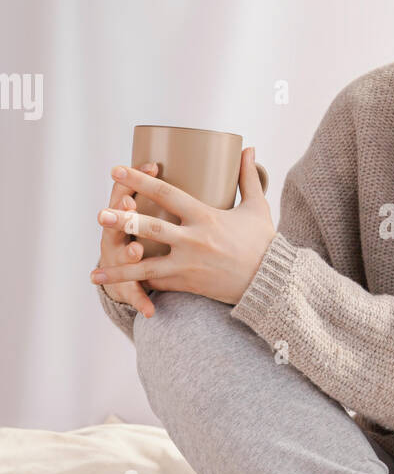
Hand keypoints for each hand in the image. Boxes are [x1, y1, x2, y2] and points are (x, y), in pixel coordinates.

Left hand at [90, 147, 276, 306]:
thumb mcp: (257, 207)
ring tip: (94, 272)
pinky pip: (158, 283)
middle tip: (99, 215)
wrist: (270, 283)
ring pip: (148, 266)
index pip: (168, 195)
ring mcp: (189, 265)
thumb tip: (248, 148)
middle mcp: (195, 241)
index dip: (141, 181)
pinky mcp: (189, 285)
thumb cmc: (263, 243)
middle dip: (123, 222)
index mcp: (207, 217)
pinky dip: (137, 284)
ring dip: (119, 268)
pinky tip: (118, 287)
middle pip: (152, 229)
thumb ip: (248, 177)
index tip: (117, 170)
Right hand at [95, 162, 160, 317]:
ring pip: (122, 257)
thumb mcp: (155, 213)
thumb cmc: (148, 235)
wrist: (129, 273)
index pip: (126, 193)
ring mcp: (119, 261)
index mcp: (126, 215)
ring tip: (136, 250)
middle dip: (123, 213)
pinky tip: (150, 310)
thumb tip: (196, 164)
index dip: (135, 180)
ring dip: (128, 255)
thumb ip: (170, 192)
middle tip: (128, 203)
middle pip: (118, 222)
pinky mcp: (126, 285)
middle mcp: (117, 236)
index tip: (152, 167)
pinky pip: (133, 292)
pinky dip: (141, 300)